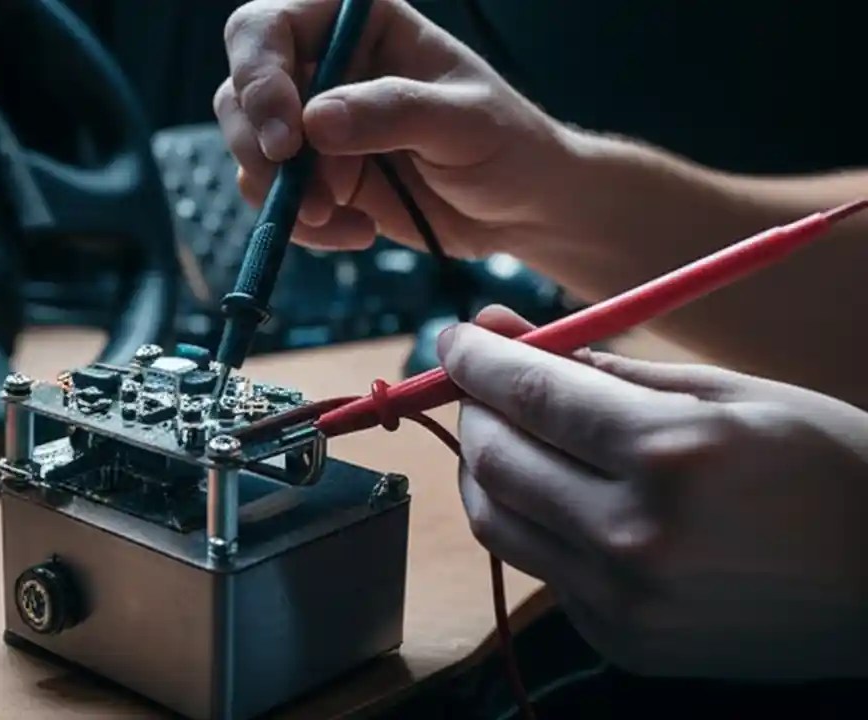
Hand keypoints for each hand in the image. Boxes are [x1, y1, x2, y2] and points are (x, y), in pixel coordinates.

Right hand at [215, 0, 583, 256]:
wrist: (520, 210)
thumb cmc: (507, 146)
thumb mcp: (463, 123)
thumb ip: (394, 113)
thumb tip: (316, 121)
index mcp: (360, 24)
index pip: (272, 25)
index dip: (260, 72)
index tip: (286, 133)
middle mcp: (326, 66)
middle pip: (241, 87)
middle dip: (258, 143)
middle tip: (300, 188)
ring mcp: (315, 124)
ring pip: (248, 146)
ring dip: (278, 190)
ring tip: (335, 214)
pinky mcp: (315, 176)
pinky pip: (274, 197)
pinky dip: (301, 224)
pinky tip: (358, 231)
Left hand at [440, 306, 867, 679]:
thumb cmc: (820, 462)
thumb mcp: (720, 391)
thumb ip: (594, 363)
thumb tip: (494, 329)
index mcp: (672, 454)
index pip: (528, 395)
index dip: (474, 359)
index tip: (453, 337)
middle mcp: (637, 535)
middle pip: (495, 460)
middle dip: (475, 409)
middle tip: (485, 384)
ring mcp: (625, 601)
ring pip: (497, 520)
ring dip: (487, 467)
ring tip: (514, 435)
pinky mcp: (622, 642)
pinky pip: (541, 567)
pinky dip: (533, 521)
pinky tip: (567, 497)